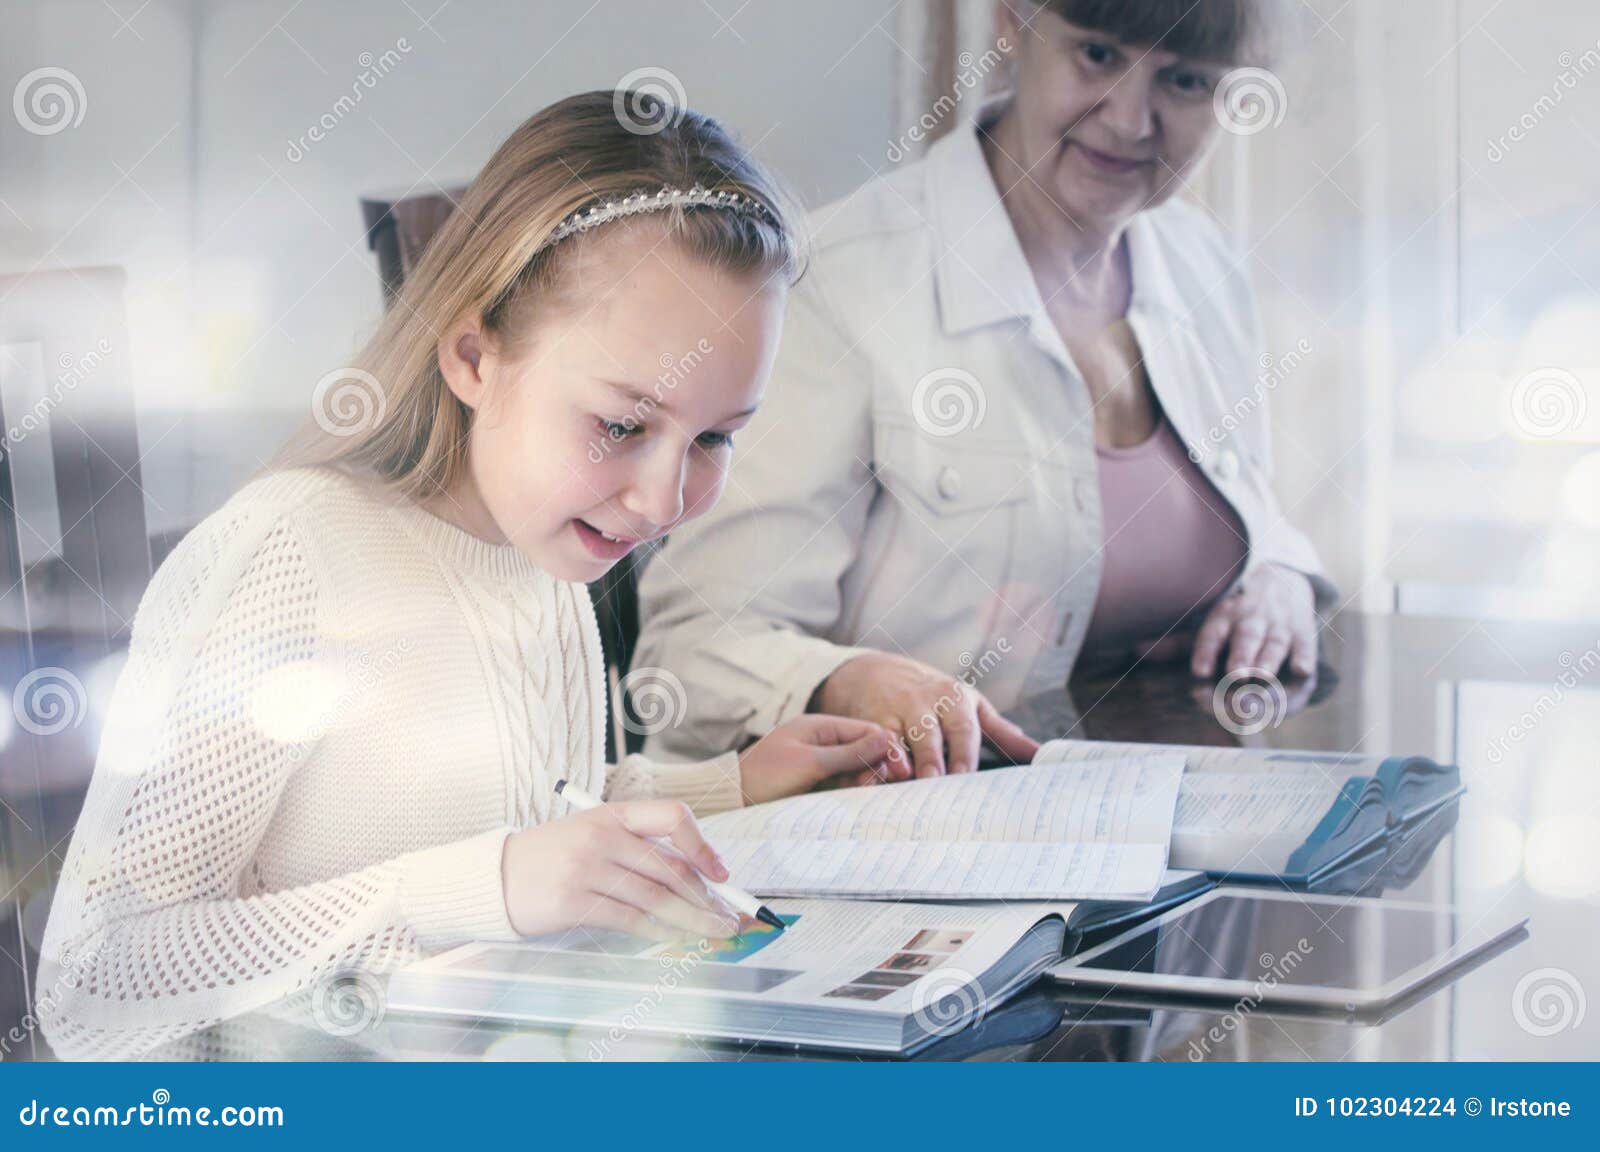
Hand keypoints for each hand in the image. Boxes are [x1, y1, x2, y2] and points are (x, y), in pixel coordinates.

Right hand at [500, 801, 739, 942]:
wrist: (494, 877)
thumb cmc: (551, 859)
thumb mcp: (592, 835)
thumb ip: (636, 849)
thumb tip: (695, 880)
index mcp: (612, 812)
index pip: (672, 816)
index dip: (703, 845)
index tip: (721, 873)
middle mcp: (602, 835)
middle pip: (670, 867)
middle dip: (707, 896)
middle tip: (729, 916)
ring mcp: (587, 868)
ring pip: (656, 897)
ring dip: (693, 919)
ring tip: (715, 932)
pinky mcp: (574, 901)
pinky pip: (630, 919)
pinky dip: (659, 932)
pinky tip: (677, 939)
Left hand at [738, 713, 906, 804]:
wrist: (732, 802)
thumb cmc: (765, 776)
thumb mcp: (811, 762)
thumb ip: (850, 751)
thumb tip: (887, 737)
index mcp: (819, 726)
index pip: (866, 730)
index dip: (887, 747)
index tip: (903, 769)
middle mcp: (822, 742)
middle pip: (864, 751)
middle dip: (876, 766)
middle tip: (880, 784)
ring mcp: (819, 764)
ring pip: (855, 770)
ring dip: (865, 781)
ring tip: (864, 792)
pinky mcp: (815, 785)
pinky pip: (842, 786)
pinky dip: (852, 792)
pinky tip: (857, 801)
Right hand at [811, 652, 1039, 778]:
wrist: (874, 672)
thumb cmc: (932, 695)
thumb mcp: (968, 704)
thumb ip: (1001, 731)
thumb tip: (1040, 753)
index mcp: (955, 700)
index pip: (963, 728)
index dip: (963, 753)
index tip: (966, 776)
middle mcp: (924, 704)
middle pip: (929, 735)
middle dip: (931, 760)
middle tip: (934, 785)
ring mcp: (893, 713)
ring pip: (896, 740)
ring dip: (899, 761)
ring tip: (903, 781)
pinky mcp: (866, 723)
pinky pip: (870, 746)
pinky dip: (872, 762)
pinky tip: (873, 779)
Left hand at [1190, 564, 1317, 680]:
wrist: (1284, 582)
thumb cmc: (1240, 617)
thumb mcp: (1217, 618)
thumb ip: (1194, 642)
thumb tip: (1166, 660)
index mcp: (1225, 614)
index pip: (1213, 632)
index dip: (1206, 651)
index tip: (1200, 673)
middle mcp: (1252, 618)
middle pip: (1246, 636)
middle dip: (1241, 656)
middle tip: (1235, 675)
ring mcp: (1280, 625)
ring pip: (1274, 643)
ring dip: (1268, 660)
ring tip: (1261, 676)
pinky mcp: (1303, 633)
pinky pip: (1305, 645)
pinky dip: (1304, 657)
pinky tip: (1301, 670)